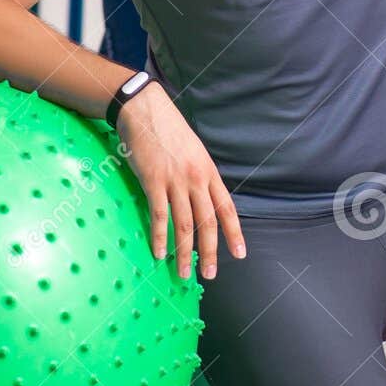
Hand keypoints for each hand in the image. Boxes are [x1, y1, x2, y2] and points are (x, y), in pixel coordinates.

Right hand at [115, 83, 245, 280]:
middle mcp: (197, 179)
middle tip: (210, 275)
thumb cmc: (169, 131)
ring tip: (184, 273)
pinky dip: (160, 237)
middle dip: (211, 252)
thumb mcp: (194, 152)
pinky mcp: (153, 181)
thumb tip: (202, 200)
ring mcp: (175, 180)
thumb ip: (200, 176)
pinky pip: (159, 215)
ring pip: (185, 224)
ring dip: (185, 252)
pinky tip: (160, 253)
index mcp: (209, 172)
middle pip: (208, 222)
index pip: (226, 208)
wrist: (146, 109)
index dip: (234, 233)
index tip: (239, 253)